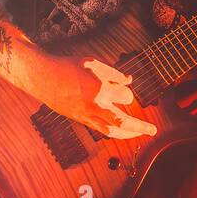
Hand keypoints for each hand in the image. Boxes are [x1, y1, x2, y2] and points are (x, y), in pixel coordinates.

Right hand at [38, 56, 157, 139]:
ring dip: (127, 134)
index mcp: (100, 89)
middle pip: (123, 122)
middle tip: (153, 130)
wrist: (43, 77)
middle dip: (140, 127)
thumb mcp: (93, 63)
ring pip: (111, 131)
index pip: (126, 96)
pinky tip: (118, 129)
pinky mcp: (79, 119)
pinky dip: (112, 131)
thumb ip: (113, 73)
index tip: (126, 87)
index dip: (129, 92)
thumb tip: (129, 80)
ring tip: (139, 134)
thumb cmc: (68, 66)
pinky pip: (99, 129)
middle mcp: (95, 106)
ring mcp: (86, 115)